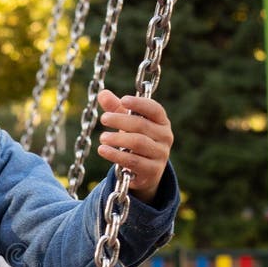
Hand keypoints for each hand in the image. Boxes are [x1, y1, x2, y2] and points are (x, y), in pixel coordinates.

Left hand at [96, 89, 172, 203]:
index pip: (155, 109)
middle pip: (142, 125)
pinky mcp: (153, 170)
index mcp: (162, 122)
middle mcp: (165, 137)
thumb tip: (102, 93)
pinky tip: (103, 150)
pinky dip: (116, 155)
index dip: (139, 103)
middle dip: (121, 120)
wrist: (145, 172)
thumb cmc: (135, 141)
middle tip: (104, 118)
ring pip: (138, 143)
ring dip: (117, 139)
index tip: (123, 100)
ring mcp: (161, 154)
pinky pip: (133, 161)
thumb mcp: (127, 125)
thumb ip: (116, 109)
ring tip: (102, 137)